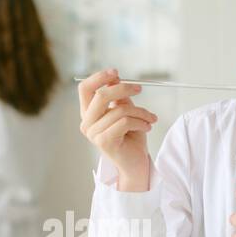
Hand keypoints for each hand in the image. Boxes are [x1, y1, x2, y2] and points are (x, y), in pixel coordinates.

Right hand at [77, 68, 157, 190]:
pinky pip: (125, 122)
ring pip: (119, 110)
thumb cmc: (131, 137)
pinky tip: (148, 127)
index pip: (85, 89)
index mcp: (89, 113)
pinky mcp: (104, 142)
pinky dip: (141, 122)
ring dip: (140, 112)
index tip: (116, 73)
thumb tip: (115, 78)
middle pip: (101, 95)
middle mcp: (87, 123)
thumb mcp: (126, 112)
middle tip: (139, 89)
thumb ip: (119, 97)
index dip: (99, 77)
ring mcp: (93, 134)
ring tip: (150, 118)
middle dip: (123, 88)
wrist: (135, 164)